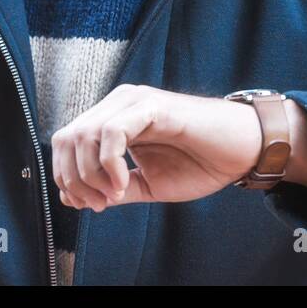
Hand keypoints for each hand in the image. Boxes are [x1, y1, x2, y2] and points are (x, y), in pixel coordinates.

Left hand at [50, 83, 266, 210]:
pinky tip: (122, 183)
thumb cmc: (200, 162)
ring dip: (91, 174)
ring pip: (84, 134)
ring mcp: (134, 101)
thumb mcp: (147, 184)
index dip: (66, 177)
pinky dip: (109, 163)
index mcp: (113, 119)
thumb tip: (71, 198)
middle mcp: (119, 104)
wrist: (241, 150)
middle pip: (66, 137)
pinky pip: (112, 131)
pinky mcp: (152, 106)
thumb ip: (111, 188)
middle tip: (99, 204)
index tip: (89, 205)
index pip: (65, 142)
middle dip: (74, 178)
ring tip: (114, 195)